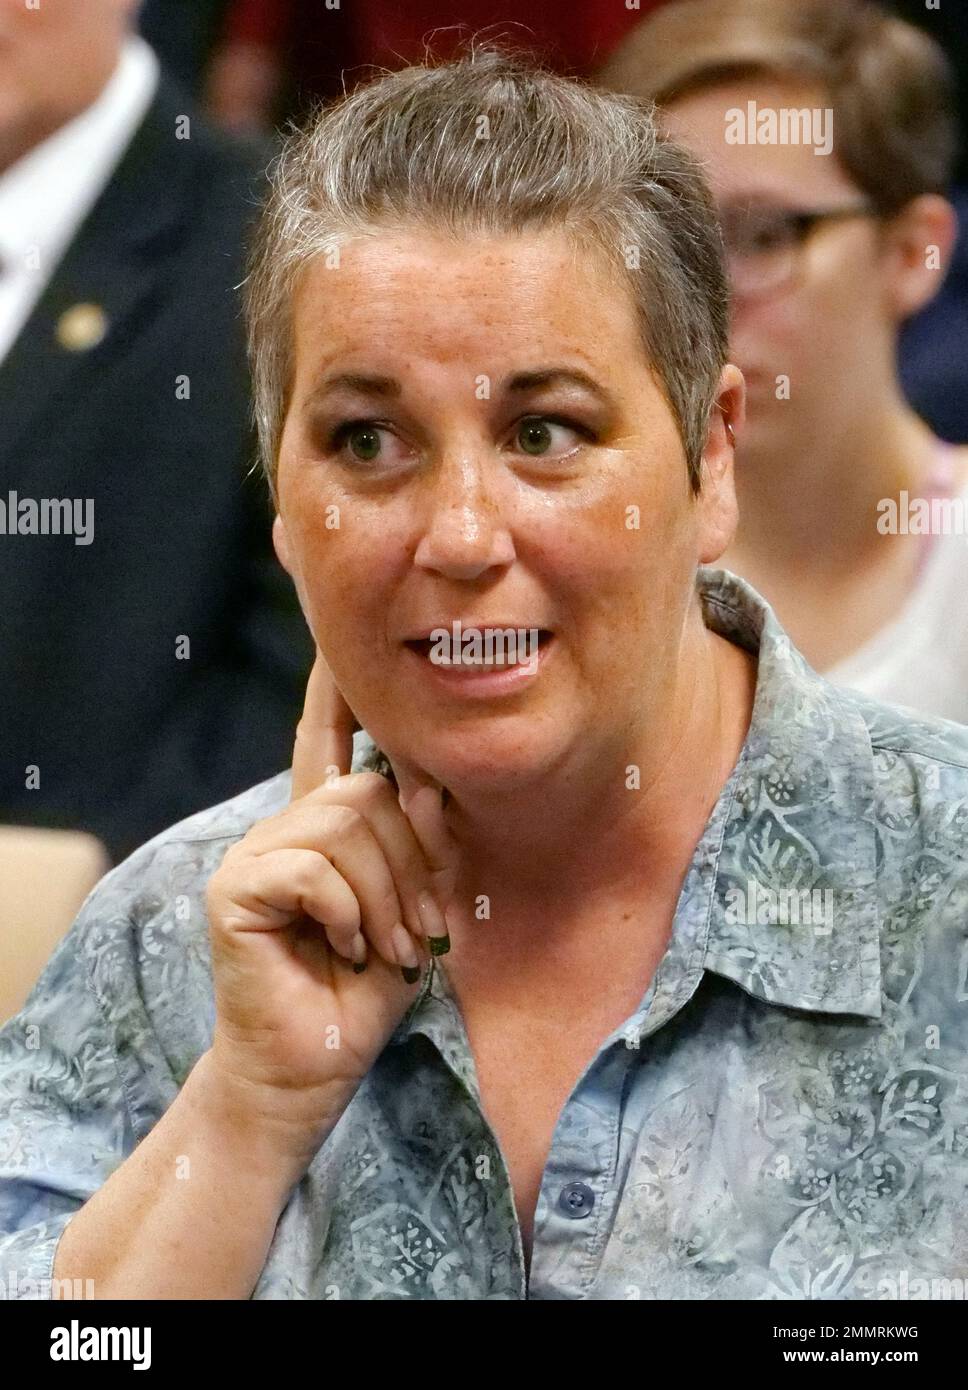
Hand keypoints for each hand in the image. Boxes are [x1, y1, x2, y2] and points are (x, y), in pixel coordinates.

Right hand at [204, 650, 457, 1163]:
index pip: (327, 743)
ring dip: (387, 897)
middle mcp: (283, 829)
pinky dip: (349, 911)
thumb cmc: (365, 994)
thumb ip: (423, 849)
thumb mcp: (417, 912)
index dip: (332, 693)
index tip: (337, 644)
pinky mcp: (234, 888)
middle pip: (366, 791)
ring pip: (344, 824)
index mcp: (323, 831)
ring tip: (389, 950)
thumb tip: (429, 784)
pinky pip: (312, 866)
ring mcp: (253, 855)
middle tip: (420, 935)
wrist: (314, 1070)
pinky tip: (346, 947)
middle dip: (413, 864)